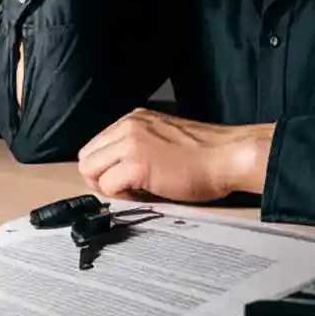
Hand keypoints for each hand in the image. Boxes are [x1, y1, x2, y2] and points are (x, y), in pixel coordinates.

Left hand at [77, 109, 273, 202]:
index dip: (106, 168)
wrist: (227, 156)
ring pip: (91, 170)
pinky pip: (108, 186)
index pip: (97, 145)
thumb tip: (118, 169)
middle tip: (125, 189)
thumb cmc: (205, 154)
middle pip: (87, 157)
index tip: (123, 179)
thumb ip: (138, 146)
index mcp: (133, 119)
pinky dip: (121, 196)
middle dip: (100, 178)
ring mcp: (130, 143)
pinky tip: (144, 193)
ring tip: (135, 190)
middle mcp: (128, 126)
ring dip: (109, 187)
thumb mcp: (163, 139)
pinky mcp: (136, 164)